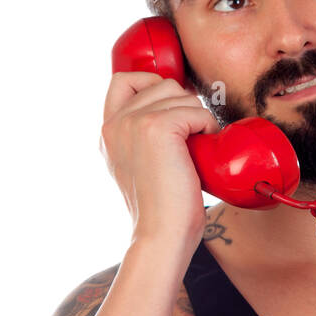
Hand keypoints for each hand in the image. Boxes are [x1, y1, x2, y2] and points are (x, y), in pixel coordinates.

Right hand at [100, 70, 221, 250]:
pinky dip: (208, 126)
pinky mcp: (155, 128)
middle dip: (185, 105)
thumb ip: (142, 138)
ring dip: (198, 116)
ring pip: (180, 94)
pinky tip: (202, 151)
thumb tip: (175, 112)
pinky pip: (195, 109)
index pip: (124, 80)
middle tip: (191, 139)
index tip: (174, 109)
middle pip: (161, 84)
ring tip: (196, 147)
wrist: (162, 234)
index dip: (153, 83)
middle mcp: (114, 123)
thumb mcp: (141, 166)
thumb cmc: (163, 208)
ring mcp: (133, 123)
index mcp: (108, 132)